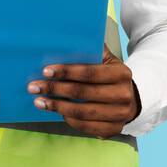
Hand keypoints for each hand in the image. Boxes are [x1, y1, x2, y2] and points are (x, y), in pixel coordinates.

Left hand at [26, 48, 140, 138]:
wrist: (132, 99)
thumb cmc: (111, 76)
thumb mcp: (108, 60)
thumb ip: (93, 49)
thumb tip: (68, 37)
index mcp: (121, 73)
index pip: (90, 73)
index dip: (67, 72)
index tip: (45, 71)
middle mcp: (123, 95)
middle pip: (83, 93)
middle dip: (55, 89)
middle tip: (34, 87)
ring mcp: (120, 115)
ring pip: (82, 112)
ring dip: (57, 107)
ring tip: (39, 102)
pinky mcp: (114, 130)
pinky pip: (86, 127)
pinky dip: (69, 119)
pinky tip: (57, 112)